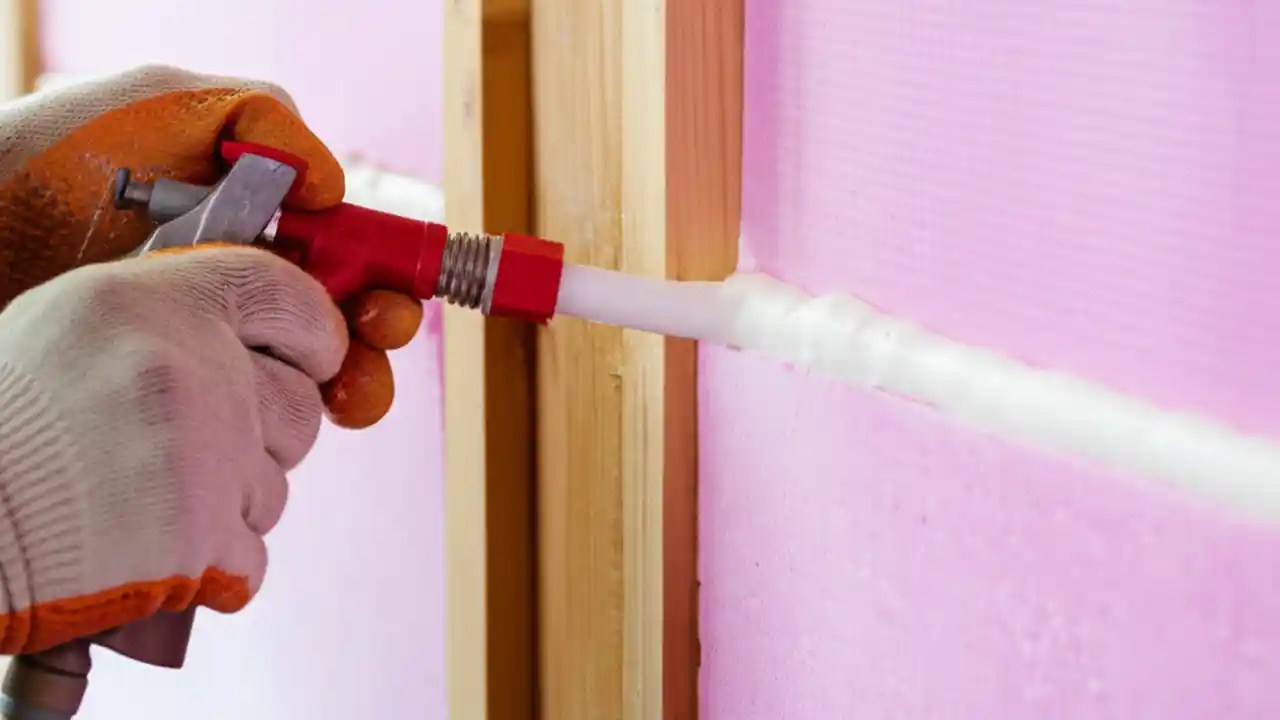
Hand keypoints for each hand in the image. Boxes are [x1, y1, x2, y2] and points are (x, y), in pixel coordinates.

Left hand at [0, 64, 420, 426]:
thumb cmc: (44, 167)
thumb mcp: (160, 107)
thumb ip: (258, 120)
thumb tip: (333, 186)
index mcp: (246, 225)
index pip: (341, 255)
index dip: (380, 276)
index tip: (389, 298)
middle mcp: (234, 289)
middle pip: (340, 322)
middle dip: (373, 336)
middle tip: (368, 341)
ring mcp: (207, 348)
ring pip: (307, 380)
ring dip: (348, 387)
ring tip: (338, 393)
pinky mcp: (179, 401)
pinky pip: (251, 426)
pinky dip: (280, 431)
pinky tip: (272, 419)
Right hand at [0, 247, 343, 653]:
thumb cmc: (3, 429)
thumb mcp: (70, 331)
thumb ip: (169, 327)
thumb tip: (255, 345)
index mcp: (149, 303)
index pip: (280, 293)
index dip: (313, 328)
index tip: (318, 352)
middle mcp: (189, 370)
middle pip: (298, 410)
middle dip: (264, 440)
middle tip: (193, 453)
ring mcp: (203, 459)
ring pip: (273, 490)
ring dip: (226, 507)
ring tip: (140, 504)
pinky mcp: (200, 542)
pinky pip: (248, 557)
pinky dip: (208, 567)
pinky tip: (144, 550)